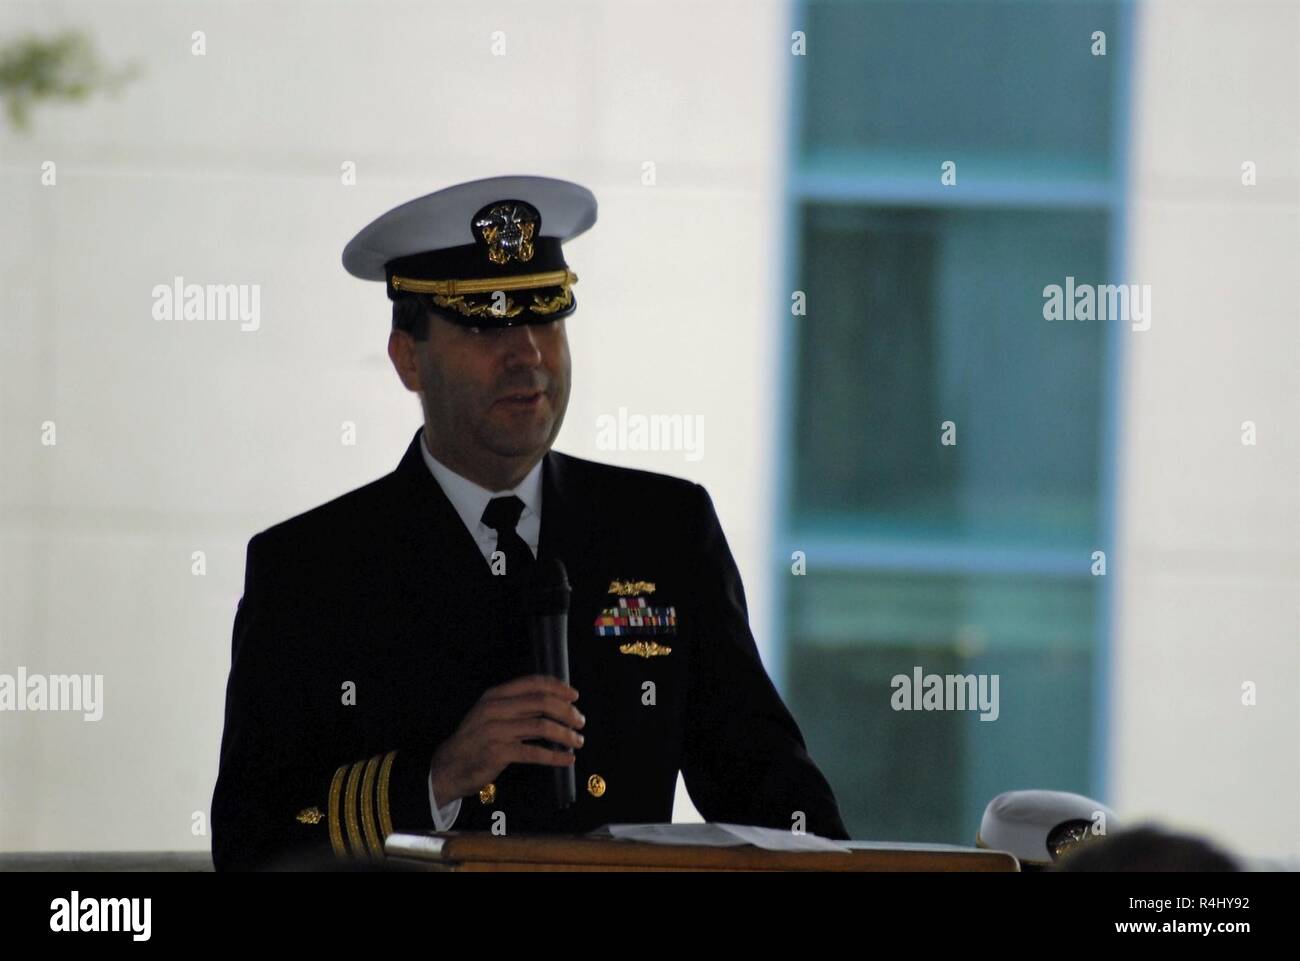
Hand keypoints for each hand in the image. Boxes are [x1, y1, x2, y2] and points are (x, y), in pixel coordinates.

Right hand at [429, 674, 584, 802]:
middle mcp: (495, 709)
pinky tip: (566, 759)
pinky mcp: (498, 753)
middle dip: (567, 711)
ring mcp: (496, 730)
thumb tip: (553, 704)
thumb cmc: (475, 740)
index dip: (557, 687)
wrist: (449, 766)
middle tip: (580, 721)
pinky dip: (555, 756)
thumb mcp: (490, 714)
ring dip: (565, 734)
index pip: (532, 683)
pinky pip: (534, 752)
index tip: (574, 696)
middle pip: (541, 703)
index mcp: (495, 695)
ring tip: (577, 741)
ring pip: (541, 726)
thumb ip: (516, 707)